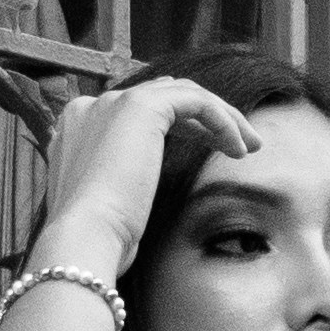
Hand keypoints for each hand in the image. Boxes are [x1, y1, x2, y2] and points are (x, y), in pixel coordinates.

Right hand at [29, 74, 258, 287]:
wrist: (84, 237)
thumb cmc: (97, 235)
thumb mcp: (108, 200)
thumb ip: (119, 175)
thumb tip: (140, 177)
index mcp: (80, 123)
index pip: (141, 110)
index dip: (183, 125)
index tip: (212, 149)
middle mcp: (94, 104)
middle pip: (165, 97)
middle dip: (206, 119)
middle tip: (239, 146)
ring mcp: (114, 101)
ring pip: (184, 94)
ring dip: (222, 117)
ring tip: (250, 146)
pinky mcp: (139, 106)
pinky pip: (195, 101)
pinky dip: (222, 120)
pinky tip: (239, 148)